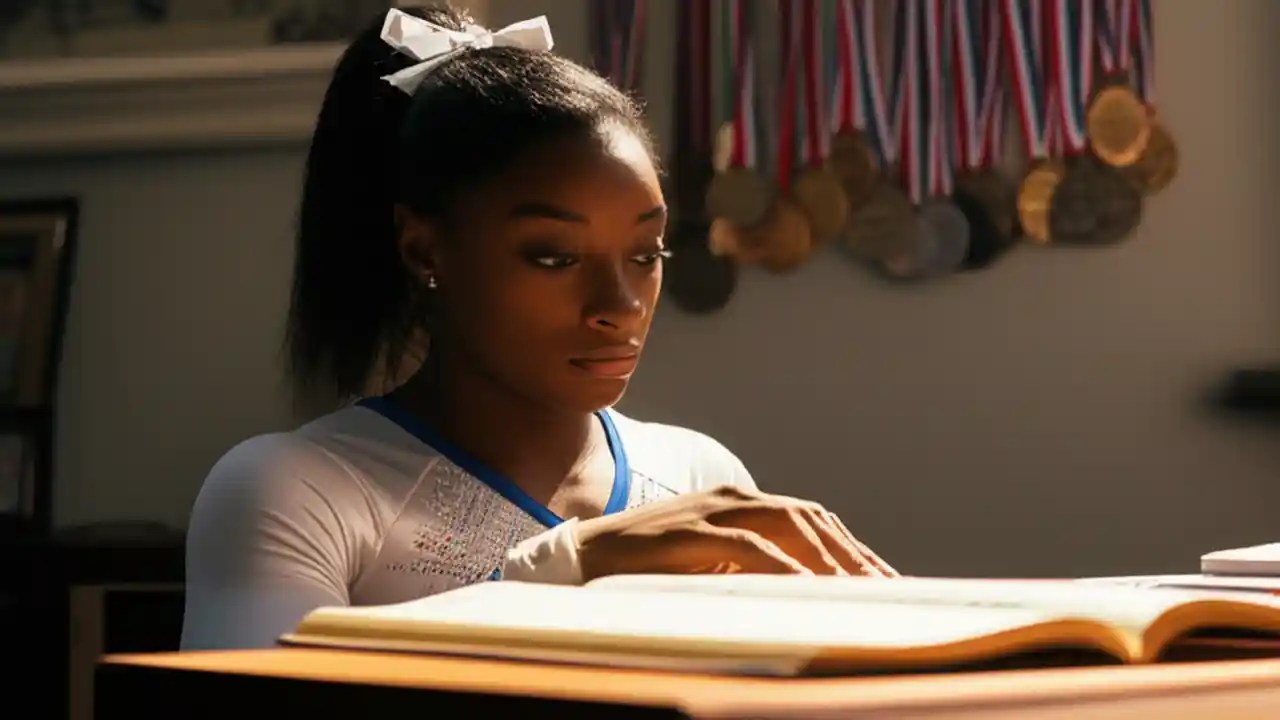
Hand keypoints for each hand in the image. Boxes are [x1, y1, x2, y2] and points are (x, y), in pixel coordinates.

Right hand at [574, 484, 897, 581]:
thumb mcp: (710, 565)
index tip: (884, 579)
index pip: (810, 518)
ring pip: (785, 524)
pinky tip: (805, 584)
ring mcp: (710, 510)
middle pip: (808, 517)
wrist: (585, 556)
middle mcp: (731, 497)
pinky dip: (781, 564)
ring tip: (856, 589)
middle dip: (850, 552)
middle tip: (884, 587)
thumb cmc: (647, 567)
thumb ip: (750, 568)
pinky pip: (746, 545)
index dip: (850, 546)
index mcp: (740, 502)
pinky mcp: (688, 532)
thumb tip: (802, 593)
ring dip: (826, 557)